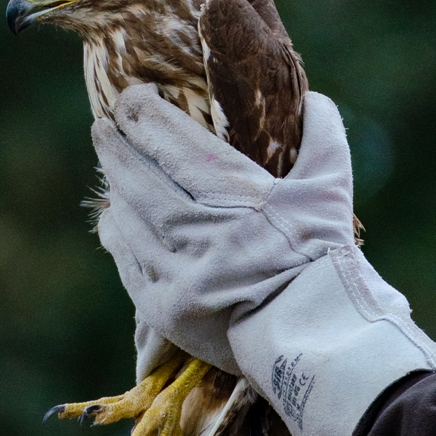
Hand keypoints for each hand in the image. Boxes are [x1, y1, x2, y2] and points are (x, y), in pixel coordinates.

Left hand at [92, 84, 355, 375]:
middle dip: (116, 146)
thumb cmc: (324, 256)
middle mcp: (203, 232)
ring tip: (111, 165)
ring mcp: (177, 274)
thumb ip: (323, 136)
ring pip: (129, 217)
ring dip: (116, 186)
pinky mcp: (163, 308)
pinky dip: (119, 233)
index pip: (175, 144)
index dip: (145, 115)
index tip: (132, 99)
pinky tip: (115, 217)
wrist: (315, 337)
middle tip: (103, 126)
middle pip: (140, 178)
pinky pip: (128, 261)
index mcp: (240, 198)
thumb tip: (309, 98)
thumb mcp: (332, 189)